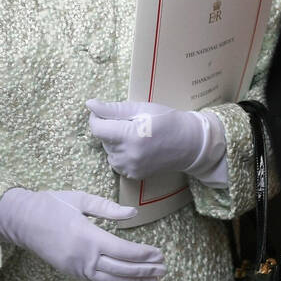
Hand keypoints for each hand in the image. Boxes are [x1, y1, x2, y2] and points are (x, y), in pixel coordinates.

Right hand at [0, 189, 165, 280]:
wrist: (21, 220)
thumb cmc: (51, 205)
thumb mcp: (81, 199)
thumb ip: (108, 208)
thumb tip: (133, 213)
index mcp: (88, 237)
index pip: (124, 251)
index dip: (144, 254)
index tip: (159, 253)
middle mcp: (84, 258)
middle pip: (122, 269)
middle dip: (145, 270)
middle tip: (164, 268)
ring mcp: (76, 268)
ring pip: (112, 279)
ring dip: (135, 280)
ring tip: (153, 278)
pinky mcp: (71, 272)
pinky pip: (100, 279)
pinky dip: (118, 280)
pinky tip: (129, 277)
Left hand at [87, 100, 216, 178]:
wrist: (190, 143)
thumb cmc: (167, 121)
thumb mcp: (141, 108)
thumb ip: (113, 109)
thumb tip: (90, 105)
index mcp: (130, 136)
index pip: (97, 128)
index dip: (97, 117)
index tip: (104, 111)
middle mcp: (128, 156)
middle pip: (103, 139)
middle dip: (110, 128)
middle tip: (129, 122)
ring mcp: (131, 168)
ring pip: (108, 151)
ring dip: (114, 142)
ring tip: (133, 134)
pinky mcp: (134, 176)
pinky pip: (116, 162)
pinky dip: (121, 153)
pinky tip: (136, 146)